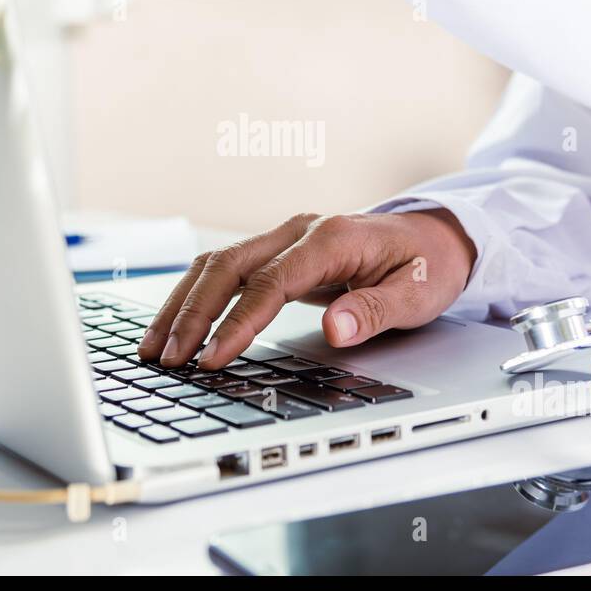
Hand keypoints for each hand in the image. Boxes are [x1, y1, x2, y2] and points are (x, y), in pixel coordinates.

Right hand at [136, 210, 476, 369]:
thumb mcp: (418, 294)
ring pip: (217, 264)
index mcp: (331, 238)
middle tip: (169, 359)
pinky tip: (175, 324)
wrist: (435, 236)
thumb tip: (337, 330)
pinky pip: (225, 269)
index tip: (213, 357)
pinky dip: (195, 295)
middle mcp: (299, 231)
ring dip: (182, 304)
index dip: (238, 321)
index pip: (271, 282)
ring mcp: (284, 238)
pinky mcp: (277, 251)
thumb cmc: (428, 265)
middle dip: (193, 314)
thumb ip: (376, 311)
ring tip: (154, 347)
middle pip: (229, 266)